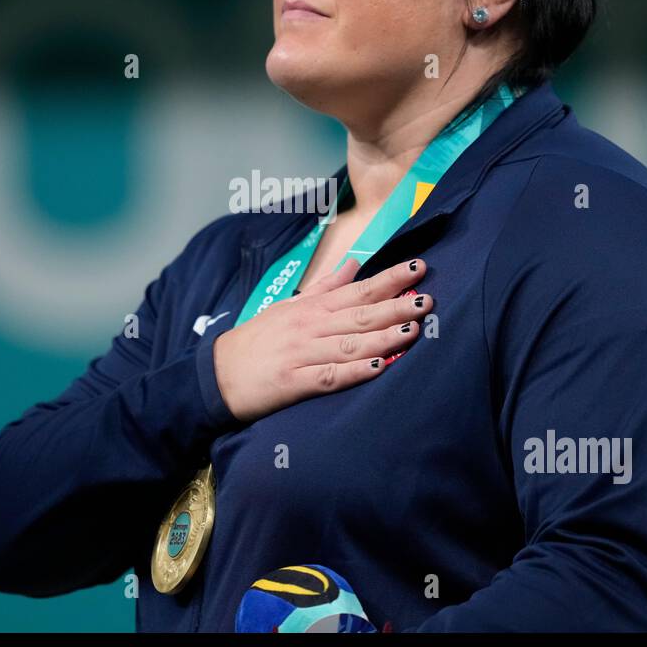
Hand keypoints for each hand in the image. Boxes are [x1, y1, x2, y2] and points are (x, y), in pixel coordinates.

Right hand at [212, 257, 432, 422]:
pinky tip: (379, 368)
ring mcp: (303, 354)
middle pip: (360, 314)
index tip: (418, 267)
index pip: (358, 289)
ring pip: (350, 343)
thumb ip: (325, 287)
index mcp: (312, 307)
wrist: (218, 375)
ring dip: (383, 336)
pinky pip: (330, 377)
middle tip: (428, 299)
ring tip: (413, 330)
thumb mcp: (288, 306)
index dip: (389, 279)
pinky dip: (355, 372)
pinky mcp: (295, 382)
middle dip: (395, 305)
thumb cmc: (258, 339)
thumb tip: (355, 264)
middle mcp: (310, 327)